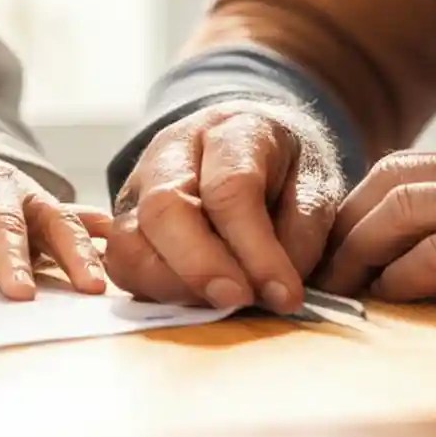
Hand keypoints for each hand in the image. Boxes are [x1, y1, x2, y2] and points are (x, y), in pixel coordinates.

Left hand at [0, 141, 109, 299]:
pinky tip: (115, 249)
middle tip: (20, 294)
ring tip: (90, 286)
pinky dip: (96, 233)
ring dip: (73, 252)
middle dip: (12, 258)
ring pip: (52, 220)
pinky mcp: (46, 206)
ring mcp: (24, 193)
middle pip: (3, 222)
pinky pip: (75, 220)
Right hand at [105, 101, 344, 313]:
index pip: (231, 189)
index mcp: (231, 130)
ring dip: (173, 285)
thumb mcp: (316, 186)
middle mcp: (171, 151)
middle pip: (165, 208)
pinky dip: (152, 290)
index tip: (284, 294)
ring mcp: (137, 185)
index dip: (255, 248)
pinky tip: (193, 300)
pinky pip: (119, 263)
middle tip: (238, 301)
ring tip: (217, 306)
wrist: (247, 146)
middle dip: (200, 266)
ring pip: (130, 240)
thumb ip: (302, 233)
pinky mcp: (120, 221)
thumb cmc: (285, 169)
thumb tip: (273, 291)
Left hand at [315, 146, 435, 318]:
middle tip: (320, 271)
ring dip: (359, 251)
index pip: (398, 169)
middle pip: (388, 185)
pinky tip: (388, 298)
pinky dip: (404, 276)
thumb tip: (412, 258)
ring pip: (403, 210)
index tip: (330, 246)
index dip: (353, 206)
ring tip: (340, 288)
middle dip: (342, 228)